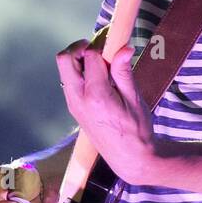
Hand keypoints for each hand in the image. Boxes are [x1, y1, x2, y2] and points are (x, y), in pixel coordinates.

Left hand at [56, 37, 156, 184]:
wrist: (129, 159)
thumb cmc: (137, 130)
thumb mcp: (135, 99)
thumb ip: (124, 72)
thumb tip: (123, 48)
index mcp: (96, 95)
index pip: (90, 57)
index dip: (102, 45)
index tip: (115, 44)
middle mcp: (78, 99)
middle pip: (64, 59)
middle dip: (80, 47)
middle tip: (100, 48)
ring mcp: (73, 104)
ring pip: (64, 69)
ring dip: (79, 59)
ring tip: (102, 64)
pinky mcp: (73, 108)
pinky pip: (69, 81)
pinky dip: (80, 72)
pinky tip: (99, 78)